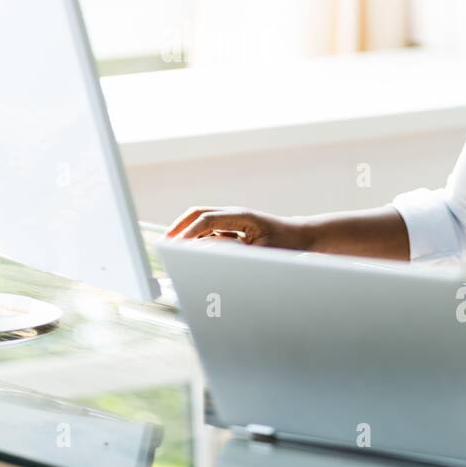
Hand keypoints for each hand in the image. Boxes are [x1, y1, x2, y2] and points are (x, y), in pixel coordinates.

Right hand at [164, 206, 311, 250]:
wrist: (300, 238)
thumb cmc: (284, 245)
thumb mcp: (258, 252)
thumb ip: (231, 251)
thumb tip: (204, 248)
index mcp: (240, 216)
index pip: (206, 219)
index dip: (188, 233)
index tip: (175, 246)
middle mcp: (233, 214)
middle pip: (197, 214)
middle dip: (179, 227)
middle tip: (165, 244)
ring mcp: (232, 219)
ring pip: (201, 221)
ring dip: (187, 233)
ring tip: (174, 250)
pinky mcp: (232, 227)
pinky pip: (209, 230)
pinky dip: (198, 239)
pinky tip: (192, 252)